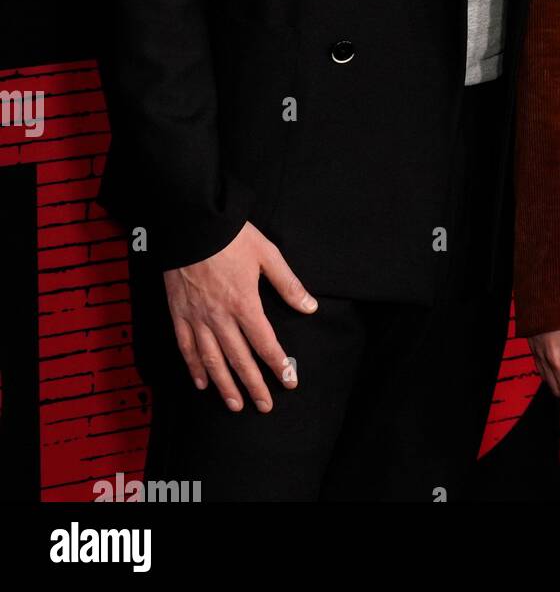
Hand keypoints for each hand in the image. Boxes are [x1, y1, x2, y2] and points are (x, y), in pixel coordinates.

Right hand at [162, 221, 318, 411]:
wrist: (191, 224)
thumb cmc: (231, 237)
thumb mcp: (267, 254)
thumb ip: (287, 284)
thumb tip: (310, 307)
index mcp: (244, 303)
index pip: (265, 343)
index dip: (278, 365)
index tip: (289, 381)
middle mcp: (219, 317)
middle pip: (239, 359)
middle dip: (254, 385)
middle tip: (264, 406)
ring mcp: (197, 317)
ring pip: (212, 360)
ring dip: (225, 385)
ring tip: (235, 405)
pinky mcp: (178, 313)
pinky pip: (186, 347)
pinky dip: (194, 367)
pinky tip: (201, 383)